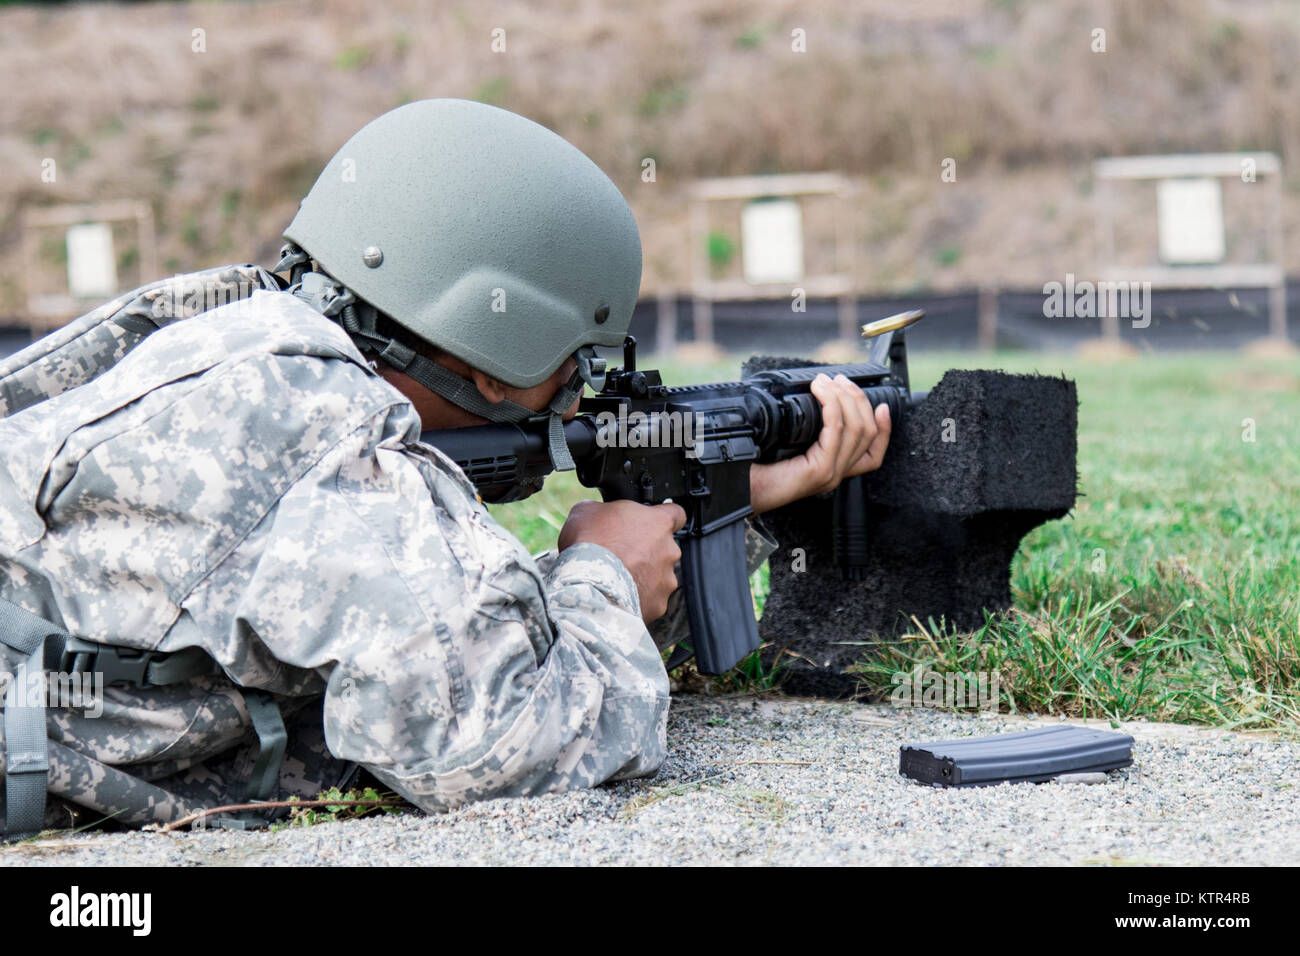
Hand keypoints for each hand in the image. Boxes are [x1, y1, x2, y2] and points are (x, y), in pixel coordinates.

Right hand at [558, 499, 686, 623]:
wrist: (586, 584)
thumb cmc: (588, 543)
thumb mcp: (587, 511)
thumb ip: (604, 510)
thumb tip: (599, 514)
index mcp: (659, 523)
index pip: (677, 514)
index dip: (662, 519)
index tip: (651, 523)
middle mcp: (670, 551)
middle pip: (664, 549)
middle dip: (647, 552)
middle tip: (621, 555)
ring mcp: (666, 580)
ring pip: (658, 577)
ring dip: (643, 577)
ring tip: (616, 579)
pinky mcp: (658, 605)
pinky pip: (650, 600)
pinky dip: (637, 599)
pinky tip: (617, 597)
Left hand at [749, 372, 891, 512]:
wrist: (737, 490)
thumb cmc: (755, 468)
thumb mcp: (787, 443)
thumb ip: (806, 428)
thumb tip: (815, 395)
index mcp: (833, 468)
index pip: (873, 453)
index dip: (884, 428)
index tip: (882, 406)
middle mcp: (836, 473)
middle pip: (867, 433)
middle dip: (858, 400)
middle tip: (840, 381)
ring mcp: (830, 474)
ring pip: (857, 429)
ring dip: (844, 398)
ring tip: (828, 382)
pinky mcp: (819, 471)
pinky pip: (835, 431)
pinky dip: (831, 406)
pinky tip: (820, 392)